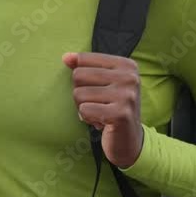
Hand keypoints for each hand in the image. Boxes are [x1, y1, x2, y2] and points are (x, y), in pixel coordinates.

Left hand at [65, 52, 144, 167]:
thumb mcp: (100, 83)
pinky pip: (84, 110)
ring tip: (100, 113)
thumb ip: (82, 66)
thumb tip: (66, 57)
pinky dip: (87, 118)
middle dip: (80, 93)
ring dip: (83, 107)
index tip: (96, 88)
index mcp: (126, 65)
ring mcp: (127, 95)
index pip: (82, 59)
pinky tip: (102, 122)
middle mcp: (130, 77)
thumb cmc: (111, 107)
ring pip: (78, 94)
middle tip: (97, 104)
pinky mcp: (120, 114)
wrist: (129, 139)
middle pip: (78, 75)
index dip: (80, 77)